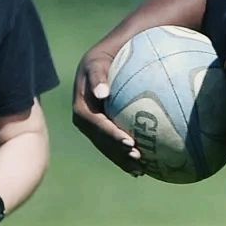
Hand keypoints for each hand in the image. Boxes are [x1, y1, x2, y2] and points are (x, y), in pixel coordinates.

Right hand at [71, 43, 147, 174]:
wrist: (108, 57)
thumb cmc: (107, 55)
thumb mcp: (99, 60)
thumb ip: (99, 75)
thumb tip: (102, 93)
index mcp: (81, 105)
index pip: (94, 123)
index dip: (110, 134)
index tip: (129, 141)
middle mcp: (85, 118)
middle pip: (100, 140)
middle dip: (117, 151)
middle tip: (137, 157)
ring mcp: (94, 125)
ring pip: (107, 146)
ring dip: (122, 159)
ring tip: (141, 169)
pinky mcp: (104, 127)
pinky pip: (114, 143)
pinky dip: (126, 155)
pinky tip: (144, 167)